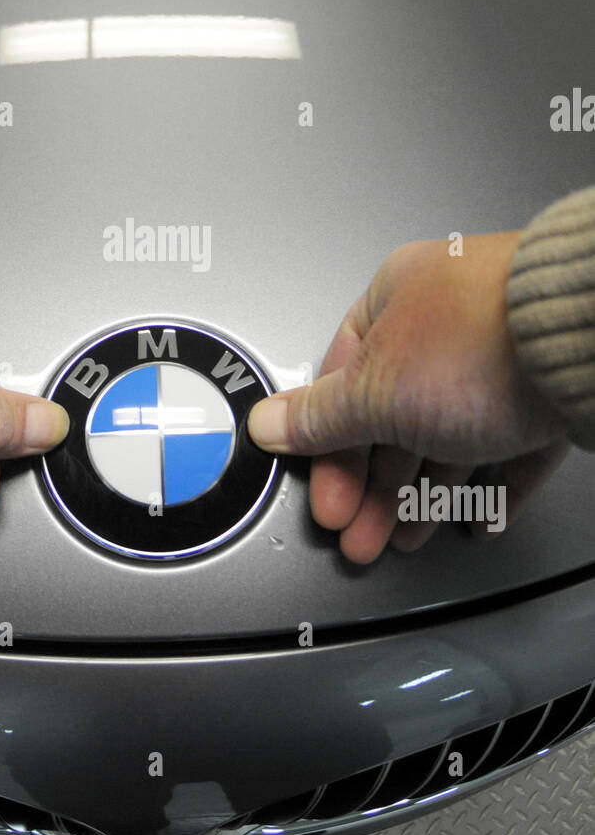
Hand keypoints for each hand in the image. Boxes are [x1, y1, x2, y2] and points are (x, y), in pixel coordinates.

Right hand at [248, 233, 570, 562]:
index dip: (328, 448)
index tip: (327, 495)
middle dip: (376, 488)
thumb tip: (271, 423)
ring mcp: (503, 356)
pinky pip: (512, 446)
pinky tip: (477, 514)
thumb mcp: (375, 392)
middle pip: (395, 417)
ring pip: (451, 436)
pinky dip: (490, 486)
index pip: (343, 381)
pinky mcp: (549, 391)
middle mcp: (449, 322)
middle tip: (364, 533)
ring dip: (425, 495)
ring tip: (411, 535)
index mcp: (396, 300)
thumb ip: (320, 416)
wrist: (588, 345)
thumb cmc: (486, 343)